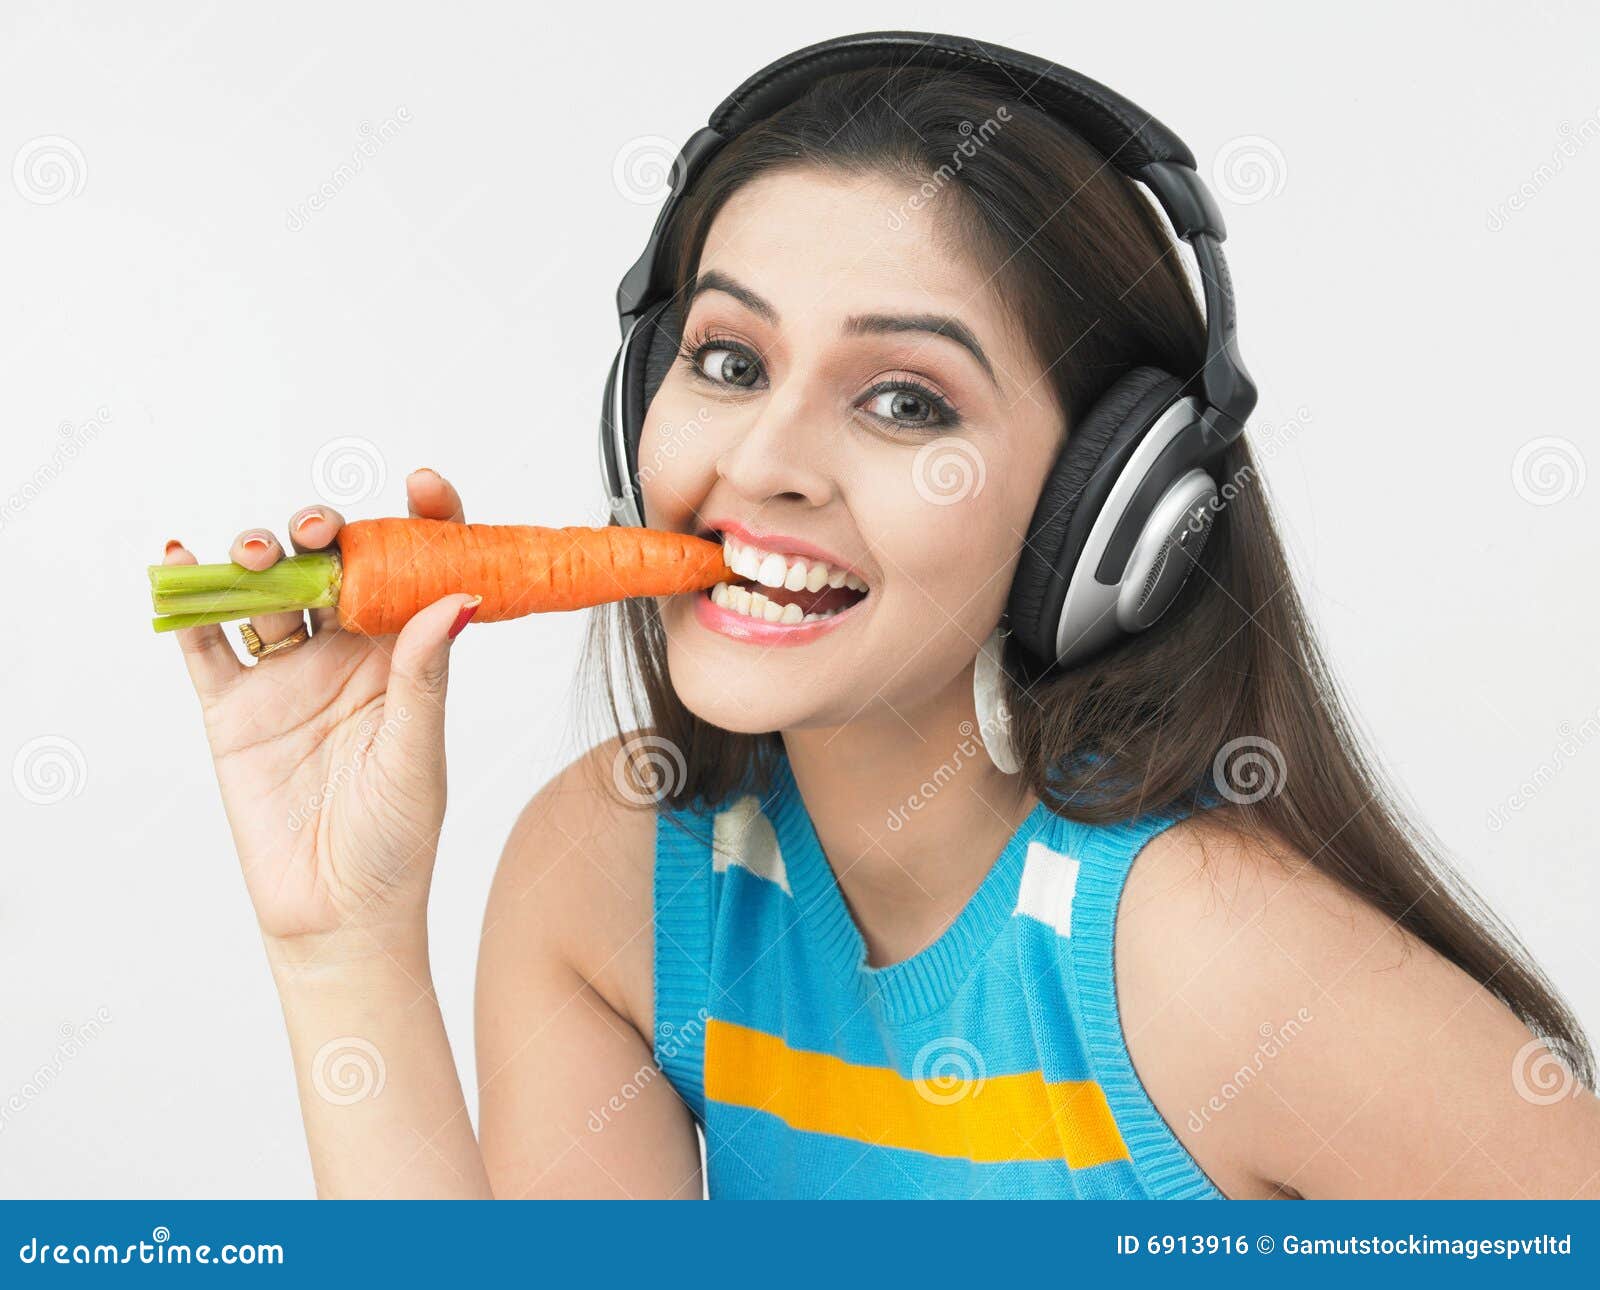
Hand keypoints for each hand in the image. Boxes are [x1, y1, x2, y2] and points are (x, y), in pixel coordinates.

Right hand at [164, 468, 479, 952]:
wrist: (336, 914)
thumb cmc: (396, 840)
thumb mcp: (418, 755)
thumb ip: (426, 676)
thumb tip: (458, 596)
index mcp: (404, 657)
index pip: (415, 570)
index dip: (422, 520)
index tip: (424, 486)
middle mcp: (345, 655)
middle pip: (330, 567)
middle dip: (322, 532)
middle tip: (318, 532)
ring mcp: (287, 677)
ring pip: (266, 592)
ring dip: (258, 557)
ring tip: (258, 554)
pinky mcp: (234, 707)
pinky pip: (206, 642)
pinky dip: (190, 600)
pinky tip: (180, 561)